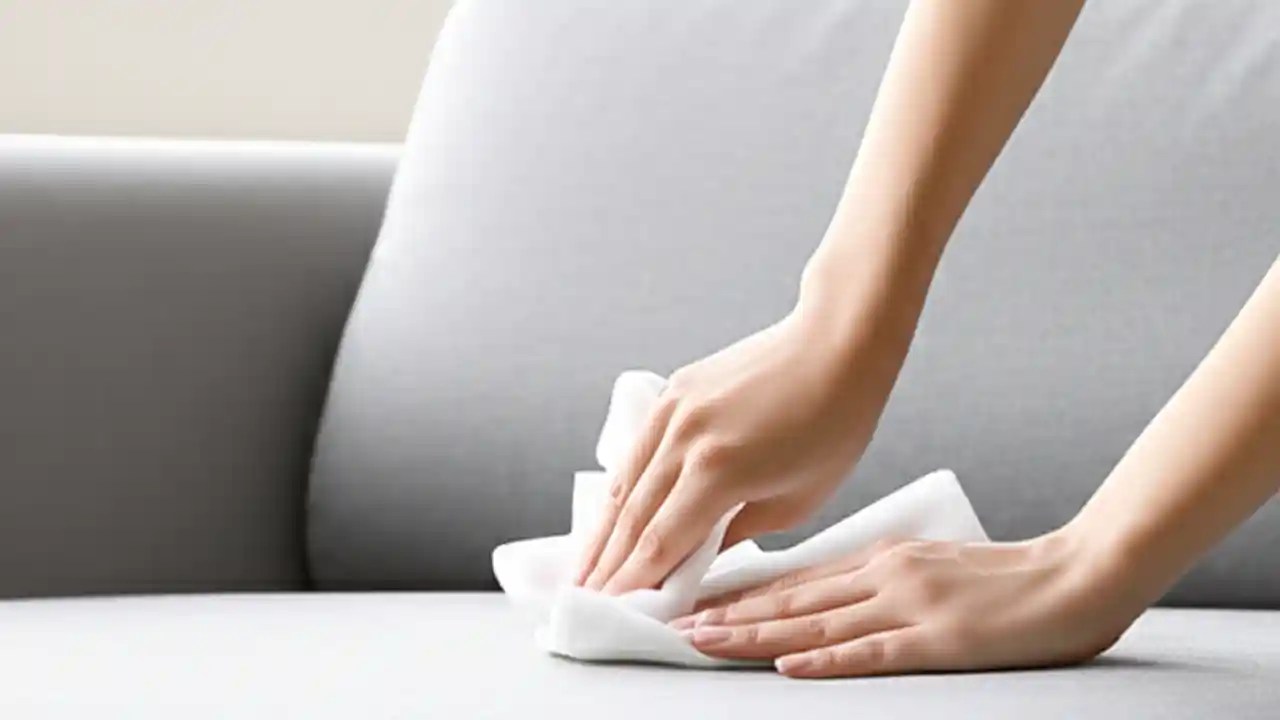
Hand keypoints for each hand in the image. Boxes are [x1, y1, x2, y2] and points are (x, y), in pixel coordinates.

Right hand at [576, 283, 918, 594]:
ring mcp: (673, 410)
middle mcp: (684, 438)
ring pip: (624, 482)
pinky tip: (610, 513)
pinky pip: (637, 450)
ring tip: (585, 566)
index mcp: (718, 470)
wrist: (835, 346)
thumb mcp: (796, 500)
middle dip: (608, 564)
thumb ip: (737, 532)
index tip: (614, 610)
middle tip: (587, 599)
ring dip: (602, 529)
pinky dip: (621, 486)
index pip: (661, 541)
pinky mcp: (674, 392)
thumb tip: (695, 556)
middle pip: (632, 516)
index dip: (633, 581)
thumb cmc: (834, 424)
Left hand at [670, 532, 1141, 678]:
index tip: (698, 603)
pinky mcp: (941, 640)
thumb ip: (880, 579)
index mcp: (884, 558)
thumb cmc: (1008, 579)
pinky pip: (872, 653)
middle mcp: (886, 575)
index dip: (744, 594)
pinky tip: (788, 666)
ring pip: (816, 624)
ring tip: (705, 642)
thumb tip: (827, 599)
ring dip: (755, 636)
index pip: (798, 579)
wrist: (1080, 573)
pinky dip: (826, 661)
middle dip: (730, 614)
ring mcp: (911, 606)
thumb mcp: (932, 566)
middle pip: (793, 600)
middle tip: (676, 625)